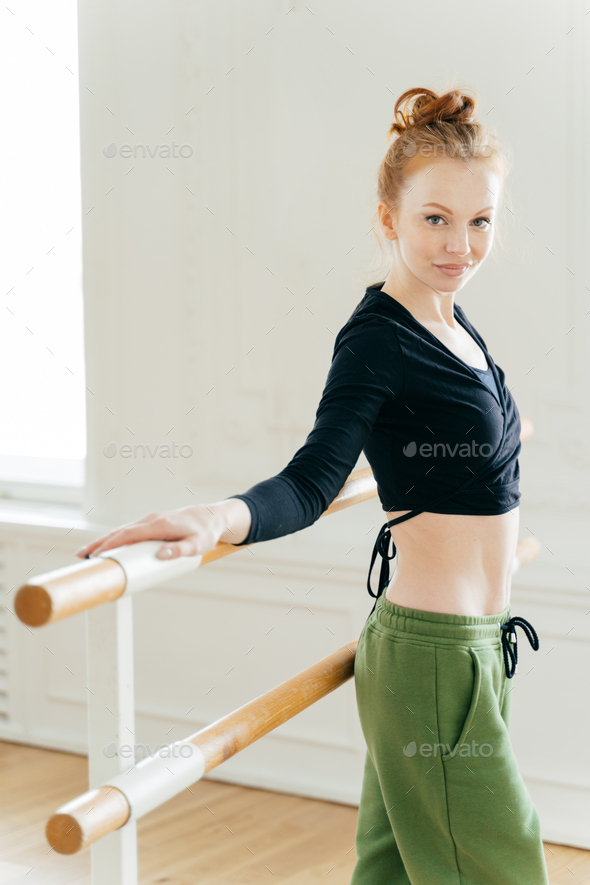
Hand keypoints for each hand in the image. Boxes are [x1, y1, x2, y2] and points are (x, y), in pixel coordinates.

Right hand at [74, 505, 223, 560]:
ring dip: (104, 541)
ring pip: (122, 530)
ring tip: (87, 553)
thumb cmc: (204, 533)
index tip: (96, 555)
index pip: (128, 535)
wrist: (211, 517)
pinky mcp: (152, 523)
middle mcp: (151, 520)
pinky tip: (108, 547)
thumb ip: (180, 551)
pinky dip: (115, 538)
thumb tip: (160, 556)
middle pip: (119, 532)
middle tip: (81, 557)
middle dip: (99, 543)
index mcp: (159, 525)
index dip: (110, 544)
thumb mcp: (197, 545)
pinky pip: (129, 531)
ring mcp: (150, 520)